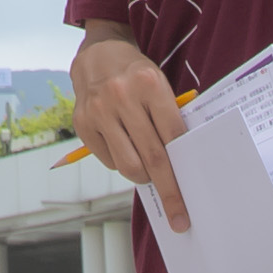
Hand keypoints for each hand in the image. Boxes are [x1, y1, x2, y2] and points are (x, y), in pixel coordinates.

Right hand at [68, 31, 191, 233]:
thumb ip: (169, 118)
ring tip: (149, 172)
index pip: (174, 136)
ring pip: (128, 165)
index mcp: (150, 83)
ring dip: (144, 177)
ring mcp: (99, 110)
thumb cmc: (138, 76)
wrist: (98, 55)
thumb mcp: (160, 85)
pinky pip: (109, 160)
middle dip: (168, 191)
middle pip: (153, 157)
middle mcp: (122, 96)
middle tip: (179, 216)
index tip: (189, 202)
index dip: (184, 171)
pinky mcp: (82, 123)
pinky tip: (126, 149)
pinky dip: (122, 163)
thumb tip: (182, 165)